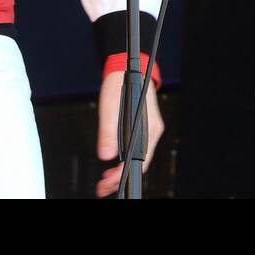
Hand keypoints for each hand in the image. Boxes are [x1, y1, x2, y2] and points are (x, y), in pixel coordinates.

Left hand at [95, 68, 163, 196]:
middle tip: (103, 187)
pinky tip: (114, 164)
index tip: (110, 183)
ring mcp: (148, 130)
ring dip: (121, 171)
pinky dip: (125, 160)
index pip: (139, 161)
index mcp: (148, 127)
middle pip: (139, 163)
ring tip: (105, 180)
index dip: (123, 175)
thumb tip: (105, 154)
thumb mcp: (109, 104)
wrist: (127, 66)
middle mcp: (152, 131)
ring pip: (138, 158)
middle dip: (120, 178)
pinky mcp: (143, 128)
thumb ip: (108, 131)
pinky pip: (136, 149)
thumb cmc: (121, 82)